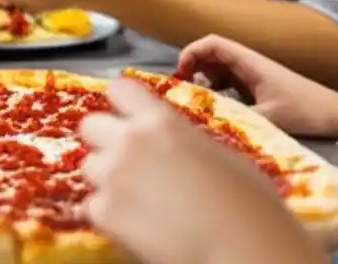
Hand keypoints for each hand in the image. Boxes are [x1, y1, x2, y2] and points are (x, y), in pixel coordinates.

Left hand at [80, 79, 332, 263]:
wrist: (243, 249)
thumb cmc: (249, 203)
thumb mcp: (219, 154)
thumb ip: (181, 140)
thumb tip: (172, 144)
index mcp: (160, 121)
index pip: (120, 89)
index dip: (122, 103)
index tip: (126, 115)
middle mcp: (130, 142)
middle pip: (90, 125)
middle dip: (105, 141)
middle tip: (130, 164)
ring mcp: (113, 177)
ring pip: (88, 167)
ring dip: (106, 180)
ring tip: (137, 201)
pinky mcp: (104, 214)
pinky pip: (93, 207)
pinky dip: (109, 216)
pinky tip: (136, 226)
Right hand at [178, 35, 337, 138]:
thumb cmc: (307, 111)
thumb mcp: (269, 118)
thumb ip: (236, 119)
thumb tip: (204, 124)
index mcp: (250, 63)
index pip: (212, 43)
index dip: (191, 53)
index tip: (182, 75)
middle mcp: (249, 65)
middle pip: (211, 55)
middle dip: (193, 69)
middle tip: (185, 92)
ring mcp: (254, 76)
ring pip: (219, 70)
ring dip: (205, 82)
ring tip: (200, 104)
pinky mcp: (259, 89)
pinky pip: (229, 84)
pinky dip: (218, 93)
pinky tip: (219, 111)